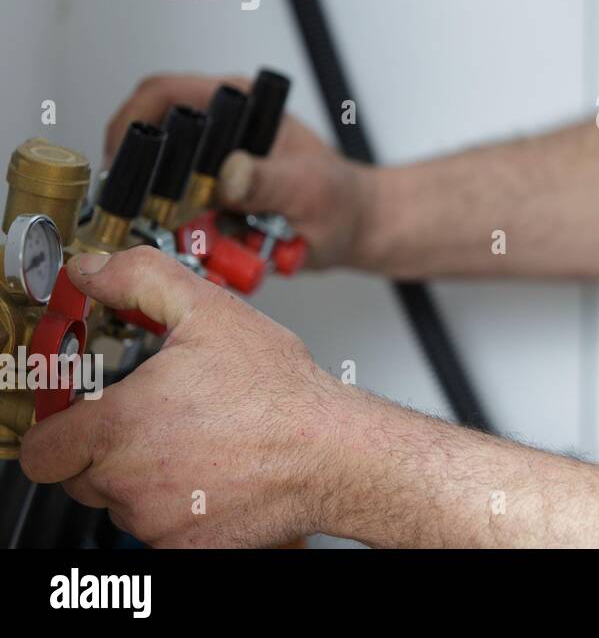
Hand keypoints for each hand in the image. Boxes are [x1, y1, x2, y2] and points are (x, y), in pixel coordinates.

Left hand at [18, 246, 354, 546]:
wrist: (333, 453)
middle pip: (81, 476)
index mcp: (121, 423)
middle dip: (108, 450)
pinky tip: (215, 477)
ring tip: (197, 445)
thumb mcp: (211, 311)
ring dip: (145, 479)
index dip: (59, 429)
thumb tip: (93, 271)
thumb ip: (142, 280)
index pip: (43, 449)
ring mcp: (156, 520)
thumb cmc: (281, 392)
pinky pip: (161, 532)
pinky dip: (180, 509)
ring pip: (123, 503)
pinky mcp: (185, 548)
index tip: (83, 416)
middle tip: (157, 423)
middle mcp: (129, 480)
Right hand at [105, 73, 374, 269]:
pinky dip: (180, 234)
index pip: (164, 94)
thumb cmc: (341, 197)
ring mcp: (214, 166)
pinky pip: (178, 216)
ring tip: (173, 236)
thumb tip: (230, 174)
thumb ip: (270, 181)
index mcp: (243, 107)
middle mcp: (223, 132)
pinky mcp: (213, 199)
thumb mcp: (309, 188)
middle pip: (151, 142)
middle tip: (137, 211)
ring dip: (161, 214)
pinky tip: (193, 248)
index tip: (121, 163)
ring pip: (159, 185)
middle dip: (140, 180)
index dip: (131, 123)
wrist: (355, 228)